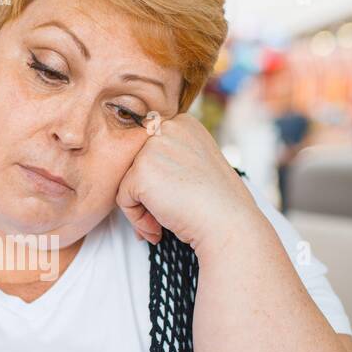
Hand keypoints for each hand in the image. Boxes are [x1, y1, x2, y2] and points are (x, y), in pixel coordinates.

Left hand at [116, 112, 258, 254]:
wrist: (228, 223)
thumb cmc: (217, 203)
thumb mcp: (197, 165)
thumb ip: (172, 158)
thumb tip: (144, 171)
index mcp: (182, 123)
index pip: (150, 150)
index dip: (158, 180)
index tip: (176, 199)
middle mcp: (167, 128)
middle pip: (135, 164)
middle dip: (146, 194)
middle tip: (164, 216)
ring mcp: (152, 148)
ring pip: (126, 181)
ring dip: (140, 208)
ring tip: (160, 225)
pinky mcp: (141, 172)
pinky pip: (122, 198)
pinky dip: (136, 219)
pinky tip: (158, 228)